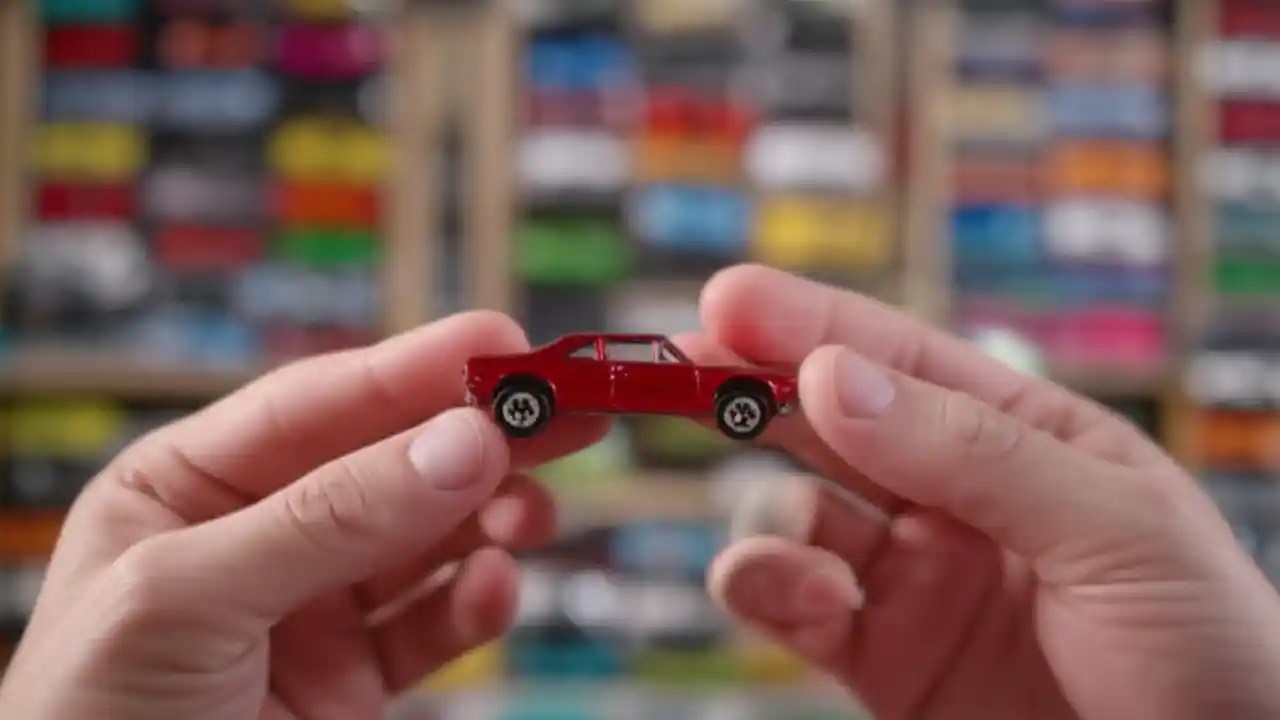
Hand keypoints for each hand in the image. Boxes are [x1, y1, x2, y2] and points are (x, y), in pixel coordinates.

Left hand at [0, 312, 607, 719]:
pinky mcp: (356, 677)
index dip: (416, 368)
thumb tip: (458, 444)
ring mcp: (313, 607)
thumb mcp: (187, 598)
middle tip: (568, 406)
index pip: (318, 404)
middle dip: (481, 432)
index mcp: (188, 486)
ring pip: (429, 537)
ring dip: (490, 516)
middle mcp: (260, 535)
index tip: (504, 343)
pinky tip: (497, 587)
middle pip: (392, 459)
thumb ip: (327, 520)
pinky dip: (477, 603)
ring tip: (531, 512)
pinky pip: (435, 624)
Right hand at [681, 266, 1279, 719]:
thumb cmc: (1214, 646)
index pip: (896, 358)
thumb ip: (970, 451)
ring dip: (768, 517)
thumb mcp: (1115, 526)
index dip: (807, 322)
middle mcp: (950, 495)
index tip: (730, 300)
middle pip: (822, 419)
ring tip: (810, 557)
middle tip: (678, 369)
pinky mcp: (879, 659)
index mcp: (1019, 434)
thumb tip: (828, 379)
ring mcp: (910, 577)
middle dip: (746, 390)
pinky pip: (788, 607)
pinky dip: (769, 591)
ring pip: (790, 514)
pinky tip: (810, 600)